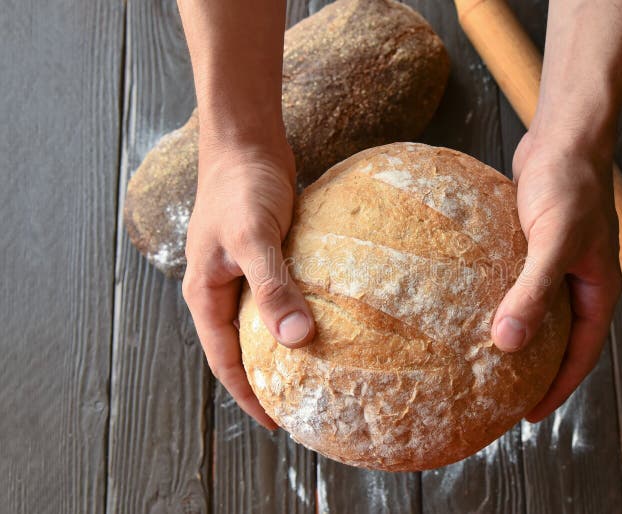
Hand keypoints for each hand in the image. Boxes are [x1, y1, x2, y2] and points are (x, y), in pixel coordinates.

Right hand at [182, 137, 315, 429]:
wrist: (246, 141)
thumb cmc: (243, 186)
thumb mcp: (254, 238)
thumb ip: (272, 286)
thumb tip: (296, 339)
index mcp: (207, 294)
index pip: (226, 361)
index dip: (249, 395)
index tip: (279, 423)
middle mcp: (222, 288)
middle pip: (243, 347)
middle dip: (267, 377)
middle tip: (302, 401)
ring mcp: (243, 271)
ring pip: (263, 321)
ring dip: (284, 344)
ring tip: (318, 368)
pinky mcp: (265, 255)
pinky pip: (280, 293)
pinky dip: (298, 310)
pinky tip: (327, 318)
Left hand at [491, 131, 621, 422]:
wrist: (565, 137)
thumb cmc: (570, 185)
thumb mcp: (555, 242)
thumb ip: (534, 291)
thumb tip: (507, 344)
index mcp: (598, 292)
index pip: (580, 357)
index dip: (557, 389)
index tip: (527, 415)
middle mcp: (579, 283)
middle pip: (558, 341)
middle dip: (535, 371)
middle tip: (502, 397)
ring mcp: (556, 265)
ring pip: (536, 312)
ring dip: (515, 335)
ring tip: (481, 360)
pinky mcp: (531, 247)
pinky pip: (514, 283)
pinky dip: (498, 300)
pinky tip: (467, 308)